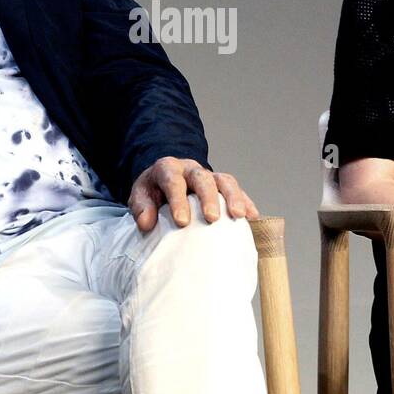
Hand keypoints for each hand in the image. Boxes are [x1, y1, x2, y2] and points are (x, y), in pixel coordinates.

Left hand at [127, 157, 259, 232]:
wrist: (164, 183)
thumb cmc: (153, 193)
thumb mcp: (139, 197)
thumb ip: (141, 208)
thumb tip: (147, 224)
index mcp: (168, 169)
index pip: (173, 180)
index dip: (178, 200)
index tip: (182, 221)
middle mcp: (190, 169)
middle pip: (202, 178)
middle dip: (209, 197)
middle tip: (212, 218)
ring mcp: (209, 176)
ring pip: (224, 180)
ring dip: (233, 197)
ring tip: (239, 216)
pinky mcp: (222, 185)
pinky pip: (237, 190)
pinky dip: (246, 201)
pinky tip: (253, 217)